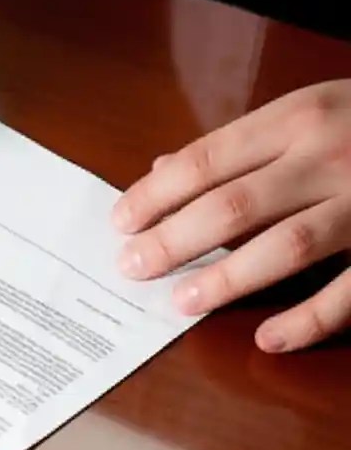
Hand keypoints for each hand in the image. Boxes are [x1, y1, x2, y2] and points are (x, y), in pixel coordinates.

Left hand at [113, 80, 350, 352]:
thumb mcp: (310, 110)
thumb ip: (241, 143)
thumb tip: (162, 168)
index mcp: (299, 118)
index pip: (206, 160)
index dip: (155, 194)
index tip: (120, 223)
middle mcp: (331, 155)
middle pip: (233, 205)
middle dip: (174, 241)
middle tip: (133, 268)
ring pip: (286, 245)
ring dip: (228, 278)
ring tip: (183, 301)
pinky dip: (310, 318)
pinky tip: (269, 339)